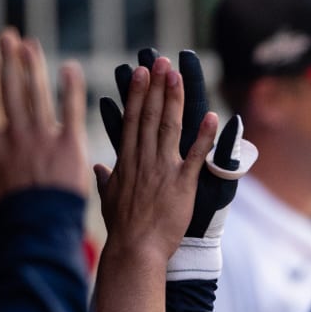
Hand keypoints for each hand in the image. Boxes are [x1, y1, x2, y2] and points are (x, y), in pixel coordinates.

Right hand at [0, 28, 89, 204]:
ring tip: (30, 44)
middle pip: (11, 89)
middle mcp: (16, 134)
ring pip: (37, 93)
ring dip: (33, 65)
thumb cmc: (6, 216)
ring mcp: (43, 137)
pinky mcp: (69, 144)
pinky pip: (71, 109)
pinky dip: (70, 87)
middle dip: (9, 60)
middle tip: (8, 36)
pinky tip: (69, 68)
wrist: (38, 229)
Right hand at [99, 47, 253, 279]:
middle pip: (149, 115)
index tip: (140, 72)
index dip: (136, 94)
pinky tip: (213, 116)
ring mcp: (162, 170)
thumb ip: (105, 179)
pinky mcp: (181, 184)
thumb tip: (97, 167)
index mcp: (127, 161)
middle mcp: (143, 160)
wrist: (134, 251)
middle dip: (155, 86)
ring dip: (174, 99)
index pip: (131, 120)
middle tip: (160, 60)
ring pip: (168, 127)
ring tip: (177, 74)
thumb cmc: (122, 229)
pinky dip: (205, 136)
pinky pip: (196, 156)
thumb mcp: (108, 199)